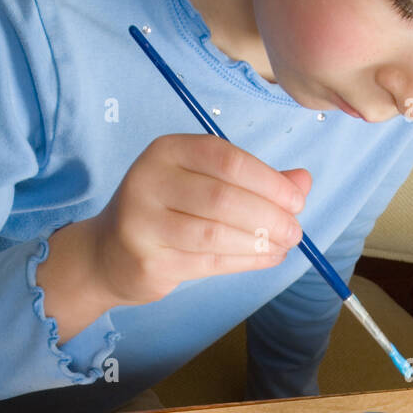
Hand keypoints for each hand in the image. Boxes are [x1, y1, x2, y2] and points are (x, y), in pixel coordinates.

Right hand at [88, 134, 311, 305]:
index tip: (296, 201)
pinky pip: (208, 261)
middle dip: (268, 216)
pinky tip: (267, 259)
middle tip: (295, 231)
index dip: (268, 181)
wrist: (109, 254)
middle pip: (222, 197)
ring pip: (215, 232)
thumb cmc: (167, 212)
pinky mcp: (148, 260)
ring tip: (284, 246)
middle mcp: (150, 180)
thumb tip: (303, 181)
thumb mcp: (204, 183)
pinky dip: (245, 261)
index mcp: (167, 151)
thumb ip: (253, 180)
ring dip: (259, 242)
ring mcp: (144, 222)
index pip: (226, 159)